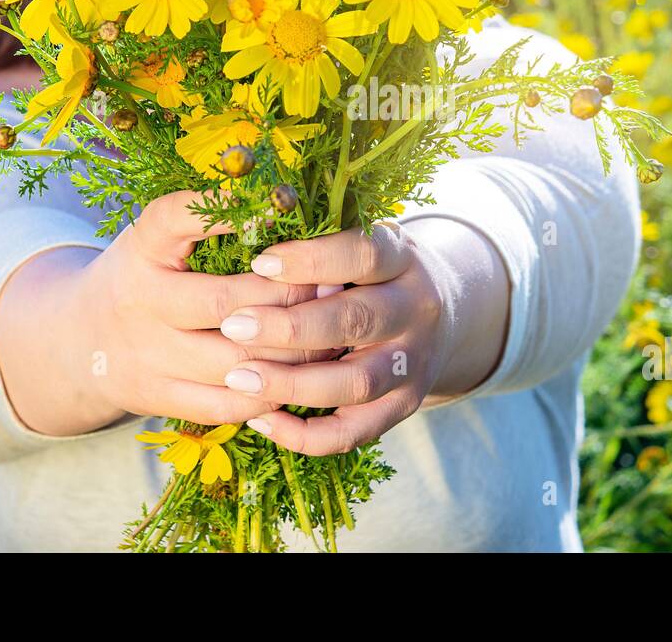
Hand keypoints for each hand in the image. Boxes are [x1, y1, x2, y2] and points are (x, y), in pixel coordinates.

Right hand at [0, 191, 332, 435]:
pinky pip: (229, 404)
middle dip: (291, 297)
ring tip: (333, 333)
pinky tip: (304, 375)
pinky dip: (273, 393)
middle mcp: (142, 301)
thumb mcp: (159, 234)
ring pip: (238, 362)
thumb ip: (207, 215)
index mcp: (142, 248)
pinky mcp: (160, 398)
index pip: (176, 218)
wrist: (79, 341)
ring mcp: (149, 356)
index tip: (286, 203)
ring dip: (294, 351)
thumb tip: (290, 197)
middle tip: (334, 285)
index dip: (231, 212)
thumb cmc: (146, 273)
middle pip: (228, 305)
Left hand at [217, 218, 509, 454]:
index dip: (312, 260)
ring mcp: (413, 364)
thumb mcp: (361, 241)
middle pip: (357, 320)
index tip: (260, 263)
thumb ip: (321, 243)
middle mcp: (416, 311)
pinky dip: (304, 434)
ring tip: (237, 376)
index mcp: (403, 259)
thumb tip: (249, 238)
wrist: (439, 312)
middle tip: (232, 325)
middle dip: (290, 326)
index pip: (364, 255)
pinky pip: (353, 433)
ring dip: (292, 384)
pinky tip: (260, 418)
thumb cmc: (374, 270)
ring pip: (356, 383)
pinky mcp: (403, 407)